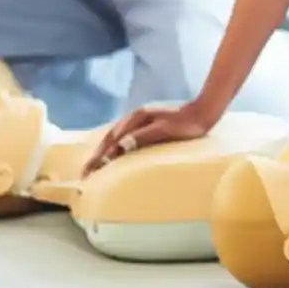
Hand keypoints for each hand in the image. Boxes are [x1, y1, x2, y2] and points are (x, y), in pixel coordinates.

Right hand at [81, 102, 214, 176]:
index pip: (111, 142)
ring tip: (94, 166)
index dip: (99, 158)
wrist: (203, 113)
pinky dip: (113, 147)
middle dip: (96, 157)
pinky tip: (113, 154)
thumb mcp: (164, 130)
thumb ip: (141, 137)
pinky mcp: (146, 124)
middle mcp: (133, 118)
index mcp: (135, 119)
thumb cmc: (186, 125)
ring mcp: (139, 120)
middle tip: (85, 174)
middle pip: (108, 139)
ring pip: (114, 137)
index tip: (89, 173)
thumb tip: (120, 146)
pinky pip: (123, 137)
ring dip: (102, 152)